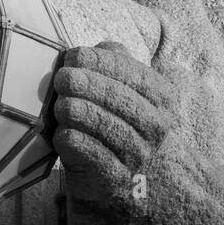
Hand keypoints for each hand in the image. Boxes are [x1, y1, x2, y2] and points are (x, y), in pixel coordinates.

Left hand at [51, 41, 178, 210]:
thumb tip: (100, 46)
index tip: (73, 56)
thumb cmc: (123, 120)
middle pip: (117, 98)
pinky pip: (87, 151)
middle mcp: (155, 126)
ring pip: (102, 125)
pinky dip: (70, 138)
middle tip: (61, 78)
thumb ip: (118, 63)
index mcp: (161, 98)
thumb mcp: (129, 89)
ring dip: (76, 111)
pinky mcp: (111, 177)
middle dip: (85, 84)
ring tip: (61, 105)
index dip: (100, 61)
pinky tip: (62, 131)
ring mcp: (136, 154)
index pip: (132, 73)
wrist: (139, 178)